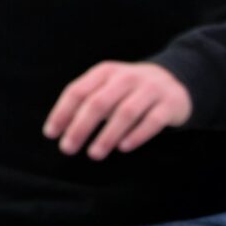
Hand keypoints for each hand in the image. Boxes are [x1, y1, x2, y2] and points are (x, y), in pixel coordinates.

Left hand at [45, 62, 191, 158]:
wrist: (173, 82)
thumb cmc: (129, 92)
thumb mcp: (107, 87)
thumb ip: (86, 102)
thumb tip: (58, 130)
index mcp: (106, 72)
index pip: (78, 91)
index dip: (62, 112)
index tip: (51, 134)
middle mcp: (127, 77)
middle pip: (99, 102)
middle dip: (80, 127)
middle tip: (68, 148)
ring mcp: (150, 89)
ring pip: (125, 112)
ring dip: (107, 135)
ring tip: (94, 154)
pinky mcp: (169, 104)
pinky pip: (152, 120)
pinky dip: (137, 135)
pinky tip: (123, 148)